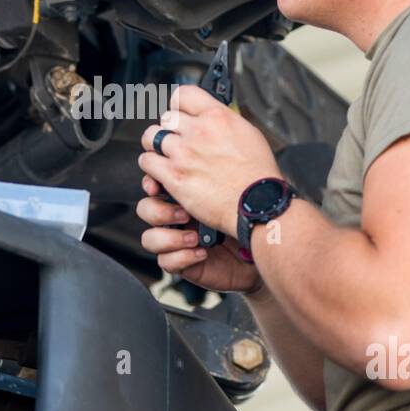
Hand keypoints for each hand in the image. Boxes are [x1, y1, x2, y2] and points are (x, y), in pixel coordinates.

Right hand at [137, 173, 262, 293]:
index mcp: (184, 191)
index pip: (155, 183)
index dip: (150, 183)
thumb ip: (210, 166)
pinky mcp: (183, 262)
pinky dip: (182, 257)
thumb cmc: (249, 212)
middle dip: (159, 211)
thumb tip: (198, 148)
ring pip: (149, 238)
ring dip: (168, 237)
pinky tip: (202, 252)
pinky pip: (166, 261)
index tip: (157, 185)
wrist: (264, 244)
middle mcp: (177, 215)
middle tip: (184, 213)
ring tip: (194, 237)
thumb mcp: (231, 183)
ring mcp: (178, 239)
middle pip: (145, 209)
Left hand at [138, 85, 282, 236]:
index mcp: (218, 117)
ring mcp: (184, 153)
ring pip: (151, 137)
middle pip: (166, 117)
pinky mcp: (174, 176)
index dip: (178, 104)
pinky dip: (151, 166)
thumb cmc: (258, 175)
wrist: (257, 204)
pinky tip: (160, 172)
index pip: (183, 94)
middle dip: (169, 129)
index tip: (179, 112)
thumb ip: (225, 122)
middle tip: (175, 141)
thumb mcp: (249, 134)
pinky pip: (147, 162)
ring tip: (164, 155)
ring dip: (156, 146)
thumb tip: (213, 119)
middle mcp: (199, 131)